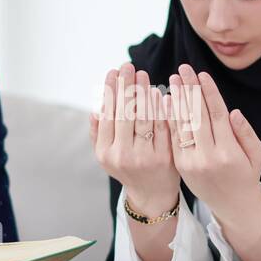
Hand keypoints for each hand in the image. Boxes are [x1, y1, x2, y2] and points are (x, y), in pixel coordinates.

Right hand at [91, 62, 178, 214]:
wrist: (151, 194)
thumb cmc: (126, 166)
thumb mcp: (106, 154)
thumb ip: (98, 132)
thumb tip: (95, 106)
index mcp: (105, 152)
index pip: (107, 114)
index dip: (110, 91)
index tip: (113, 71)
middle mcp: (122, 155)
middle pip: (124, 113)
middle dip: (126, 86)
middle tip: (129, 66)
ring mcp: (144, 157)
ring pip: (143, 118)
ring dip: (143, 92)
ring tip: (142, 75)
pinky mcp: (165, 158)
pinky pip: (162, 126)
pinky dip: (160, 108)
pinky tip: (159, 92)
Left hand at [164, 64, 260, 222]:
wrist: (232, 206)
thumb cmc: (247, 175)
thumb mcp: (257, 155)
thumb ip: (246, 134)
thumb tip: (233, 112)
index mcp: (229, 152)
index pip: (217, 115)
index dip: (209, 93)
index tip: (202, 74)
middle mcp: (208, 157)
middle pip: (197, 116)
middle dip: (189, 90)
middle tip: (182, 69)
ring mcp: (192, 162)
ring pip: (182, 125)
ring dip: (176, 101)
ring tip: (172, 81)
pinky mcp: (181, 166)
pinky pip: (173, 138)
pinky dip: (169, 119)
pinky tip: (166, 102)